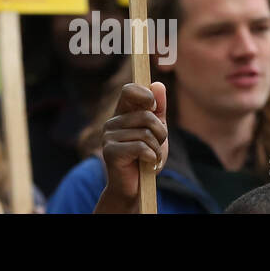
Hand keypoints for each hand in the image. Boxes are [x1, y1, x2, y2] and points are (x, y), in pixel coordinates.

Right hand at [94, 81, 167, 213]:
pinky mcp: (110, 151)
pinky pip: (141, 147)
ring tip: (151, 158)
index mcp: (122, 113)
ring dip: (157, 149)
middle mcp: (112, 121)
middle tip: (156, 146)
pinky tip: (147, 164)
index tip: (154, 107)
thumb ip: (158, 109)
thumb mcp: (157, 131)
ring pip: (146, 134)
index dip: (145, 94)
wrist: (135, 187)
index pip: (129, 90)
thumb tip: (158, 84)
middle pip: (146, 116)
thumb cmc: (146, 157)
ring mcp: (109, 136)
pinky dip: (151, 157)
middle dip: (160, 133)